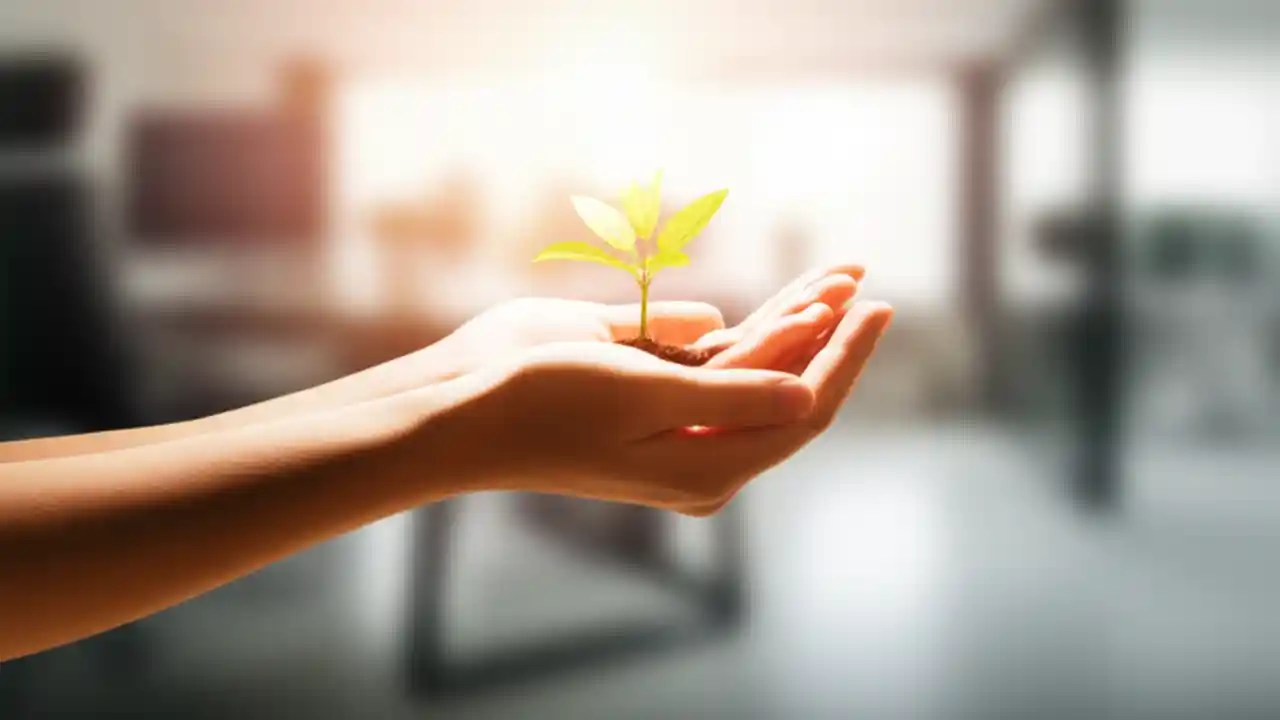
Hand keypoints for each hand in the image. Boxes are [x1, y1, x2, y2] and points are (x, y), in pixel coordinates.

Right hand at [432, 299, 891, 515]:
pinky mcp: (649, 387)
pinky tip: (784, 304)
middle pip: (789, 387)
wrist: (466, 407)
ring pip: (756, 367)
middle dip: (829, 334)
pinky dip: (752, 326)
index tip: (875, 308)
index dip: (844, 359)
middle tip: (865, 281)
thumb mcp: (643, 397)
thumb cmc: (548, 405)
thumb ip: (732, 396)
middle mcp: (703, 447)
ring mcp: (677, 417)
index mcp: (709, 466)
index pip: (803, 410)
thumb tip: (809, 398)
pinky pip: (717, 357)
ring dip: (797, 321)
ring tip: (840, 277)